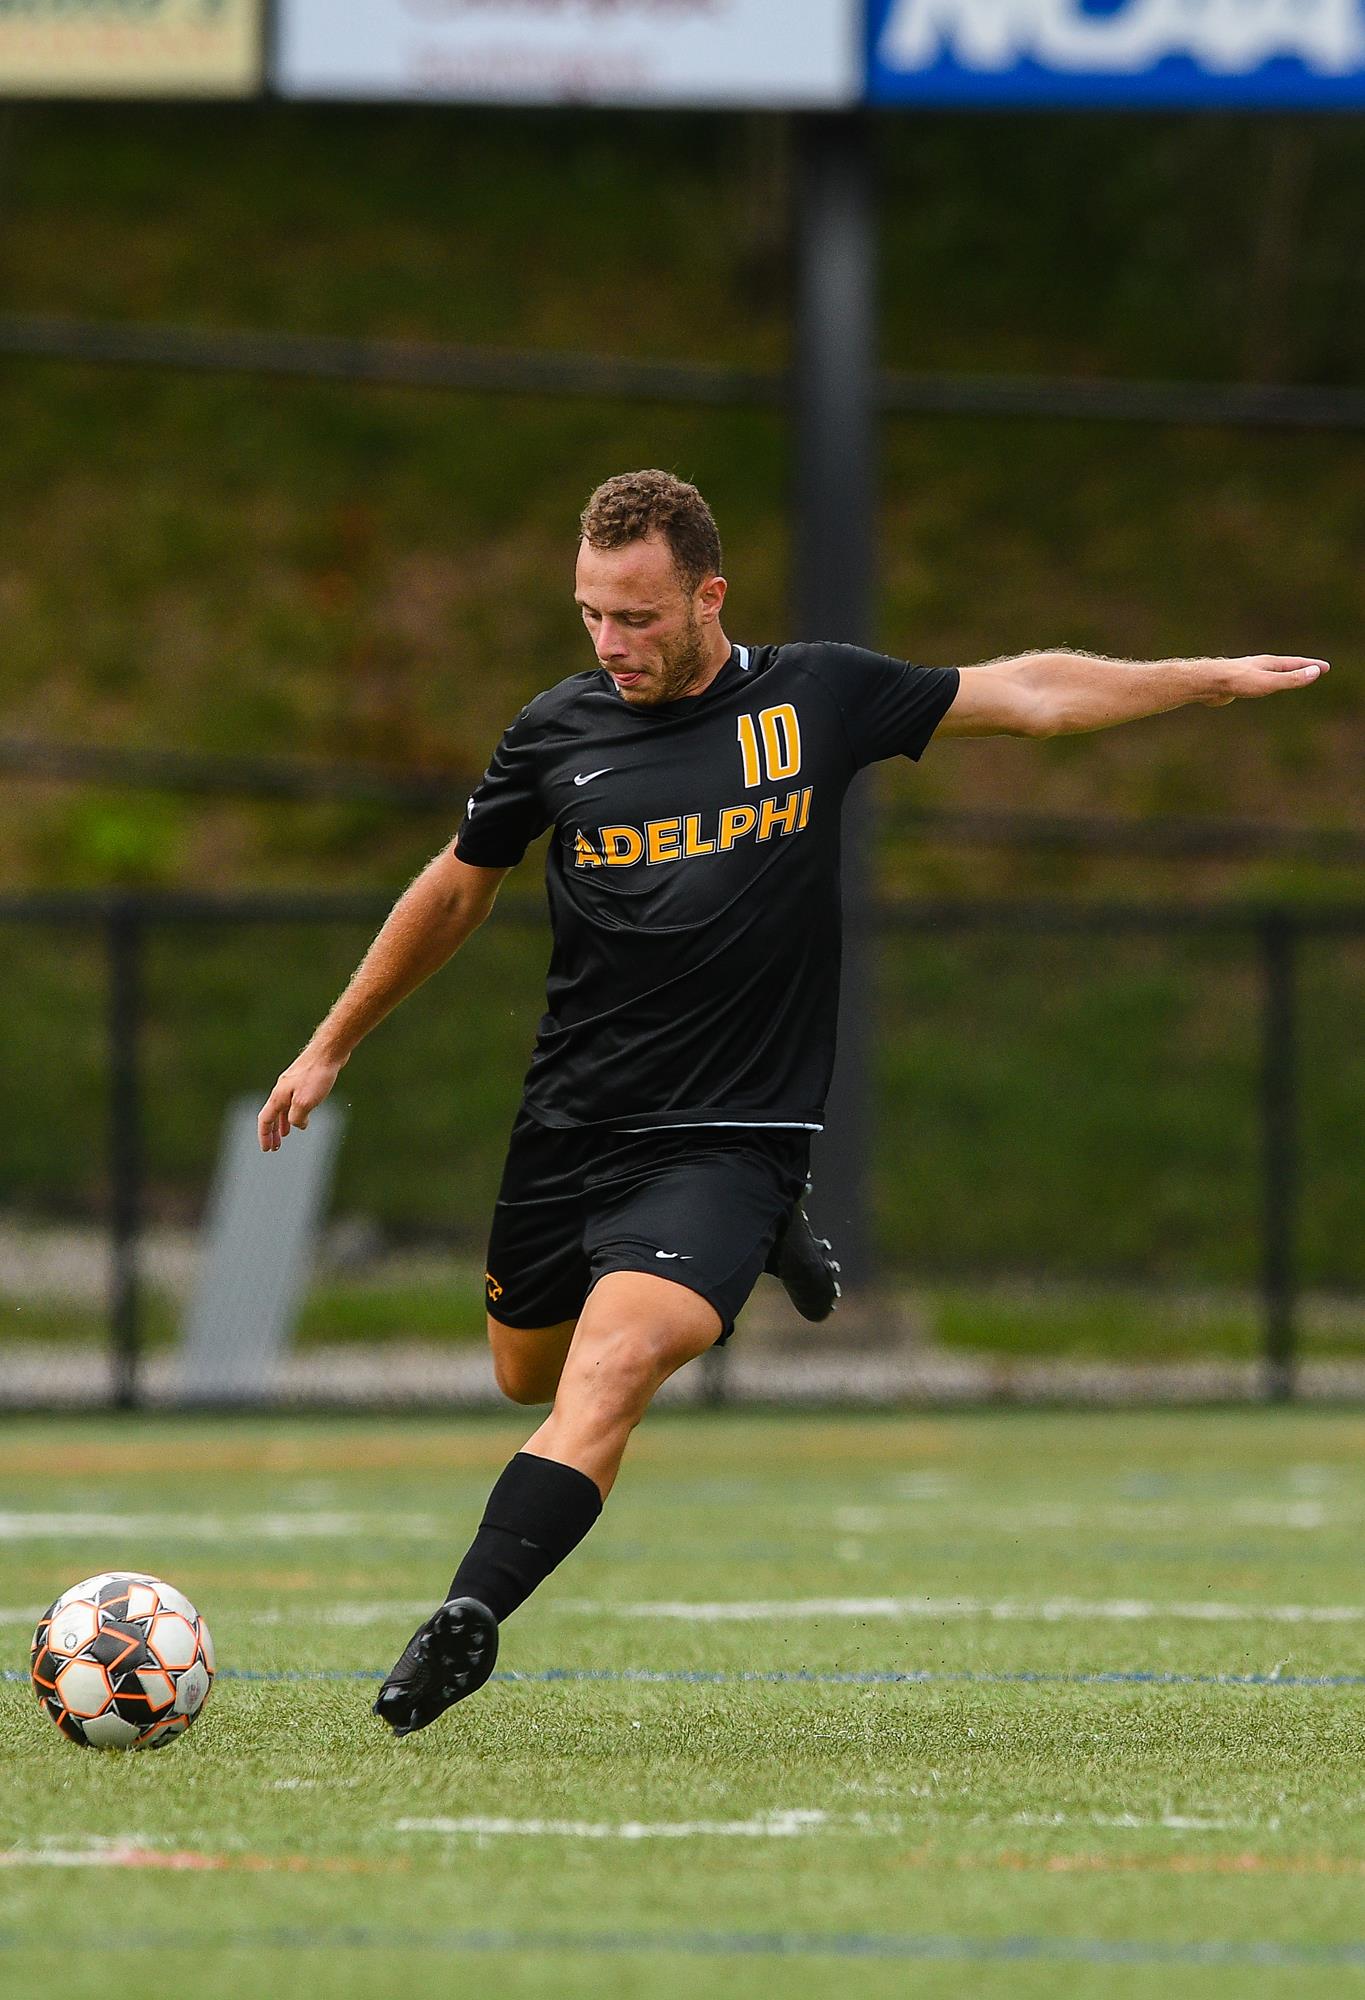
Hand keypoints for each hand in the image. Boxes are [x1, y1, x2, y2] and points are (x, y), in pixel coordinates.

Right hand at [258, 1048, 345, 1151]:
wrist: (328, 1052)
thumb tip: (298, 1125)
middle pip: (272, 1115)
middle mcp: (281, 1090)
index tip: (266, 1149)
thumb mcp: (304, 1103)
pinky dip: (294, 1112)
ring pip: (283, 1108)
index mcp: (278, 1096)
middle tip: (275, 1147)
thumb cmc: (316, 1076)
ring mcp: (292, 1084)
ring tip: (285, 1135)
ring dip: (283, 1123)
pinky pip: (294, 1101)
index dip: (264, 1136)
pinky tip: (303, 1116)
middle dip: (272, 1132)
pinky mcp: (303, 1080)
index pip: (265, 1120)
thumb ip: (297, 1117)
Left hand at [1203, 655, 1329, 704]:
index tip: (1326, 667)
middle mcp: (1260, 665)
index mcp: (1270, 663)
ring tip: (1289, 677)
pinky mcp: (1237, 684)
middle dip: (1300, 668)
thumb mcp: (1269, 682)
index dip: (1312, 666)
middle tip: (1313, 669)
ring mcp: (1249, 673)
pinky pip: (1258, 683)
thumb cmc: (1237, 681)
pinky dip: (1267, 684)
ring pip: (1270, 674)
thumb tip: (1316, 672)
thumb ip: (1291, 679)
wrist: (1207, 683)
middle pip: (1285, 666)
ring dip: (1283, 675)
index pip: (1297, 663)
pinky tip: (1259, 688)